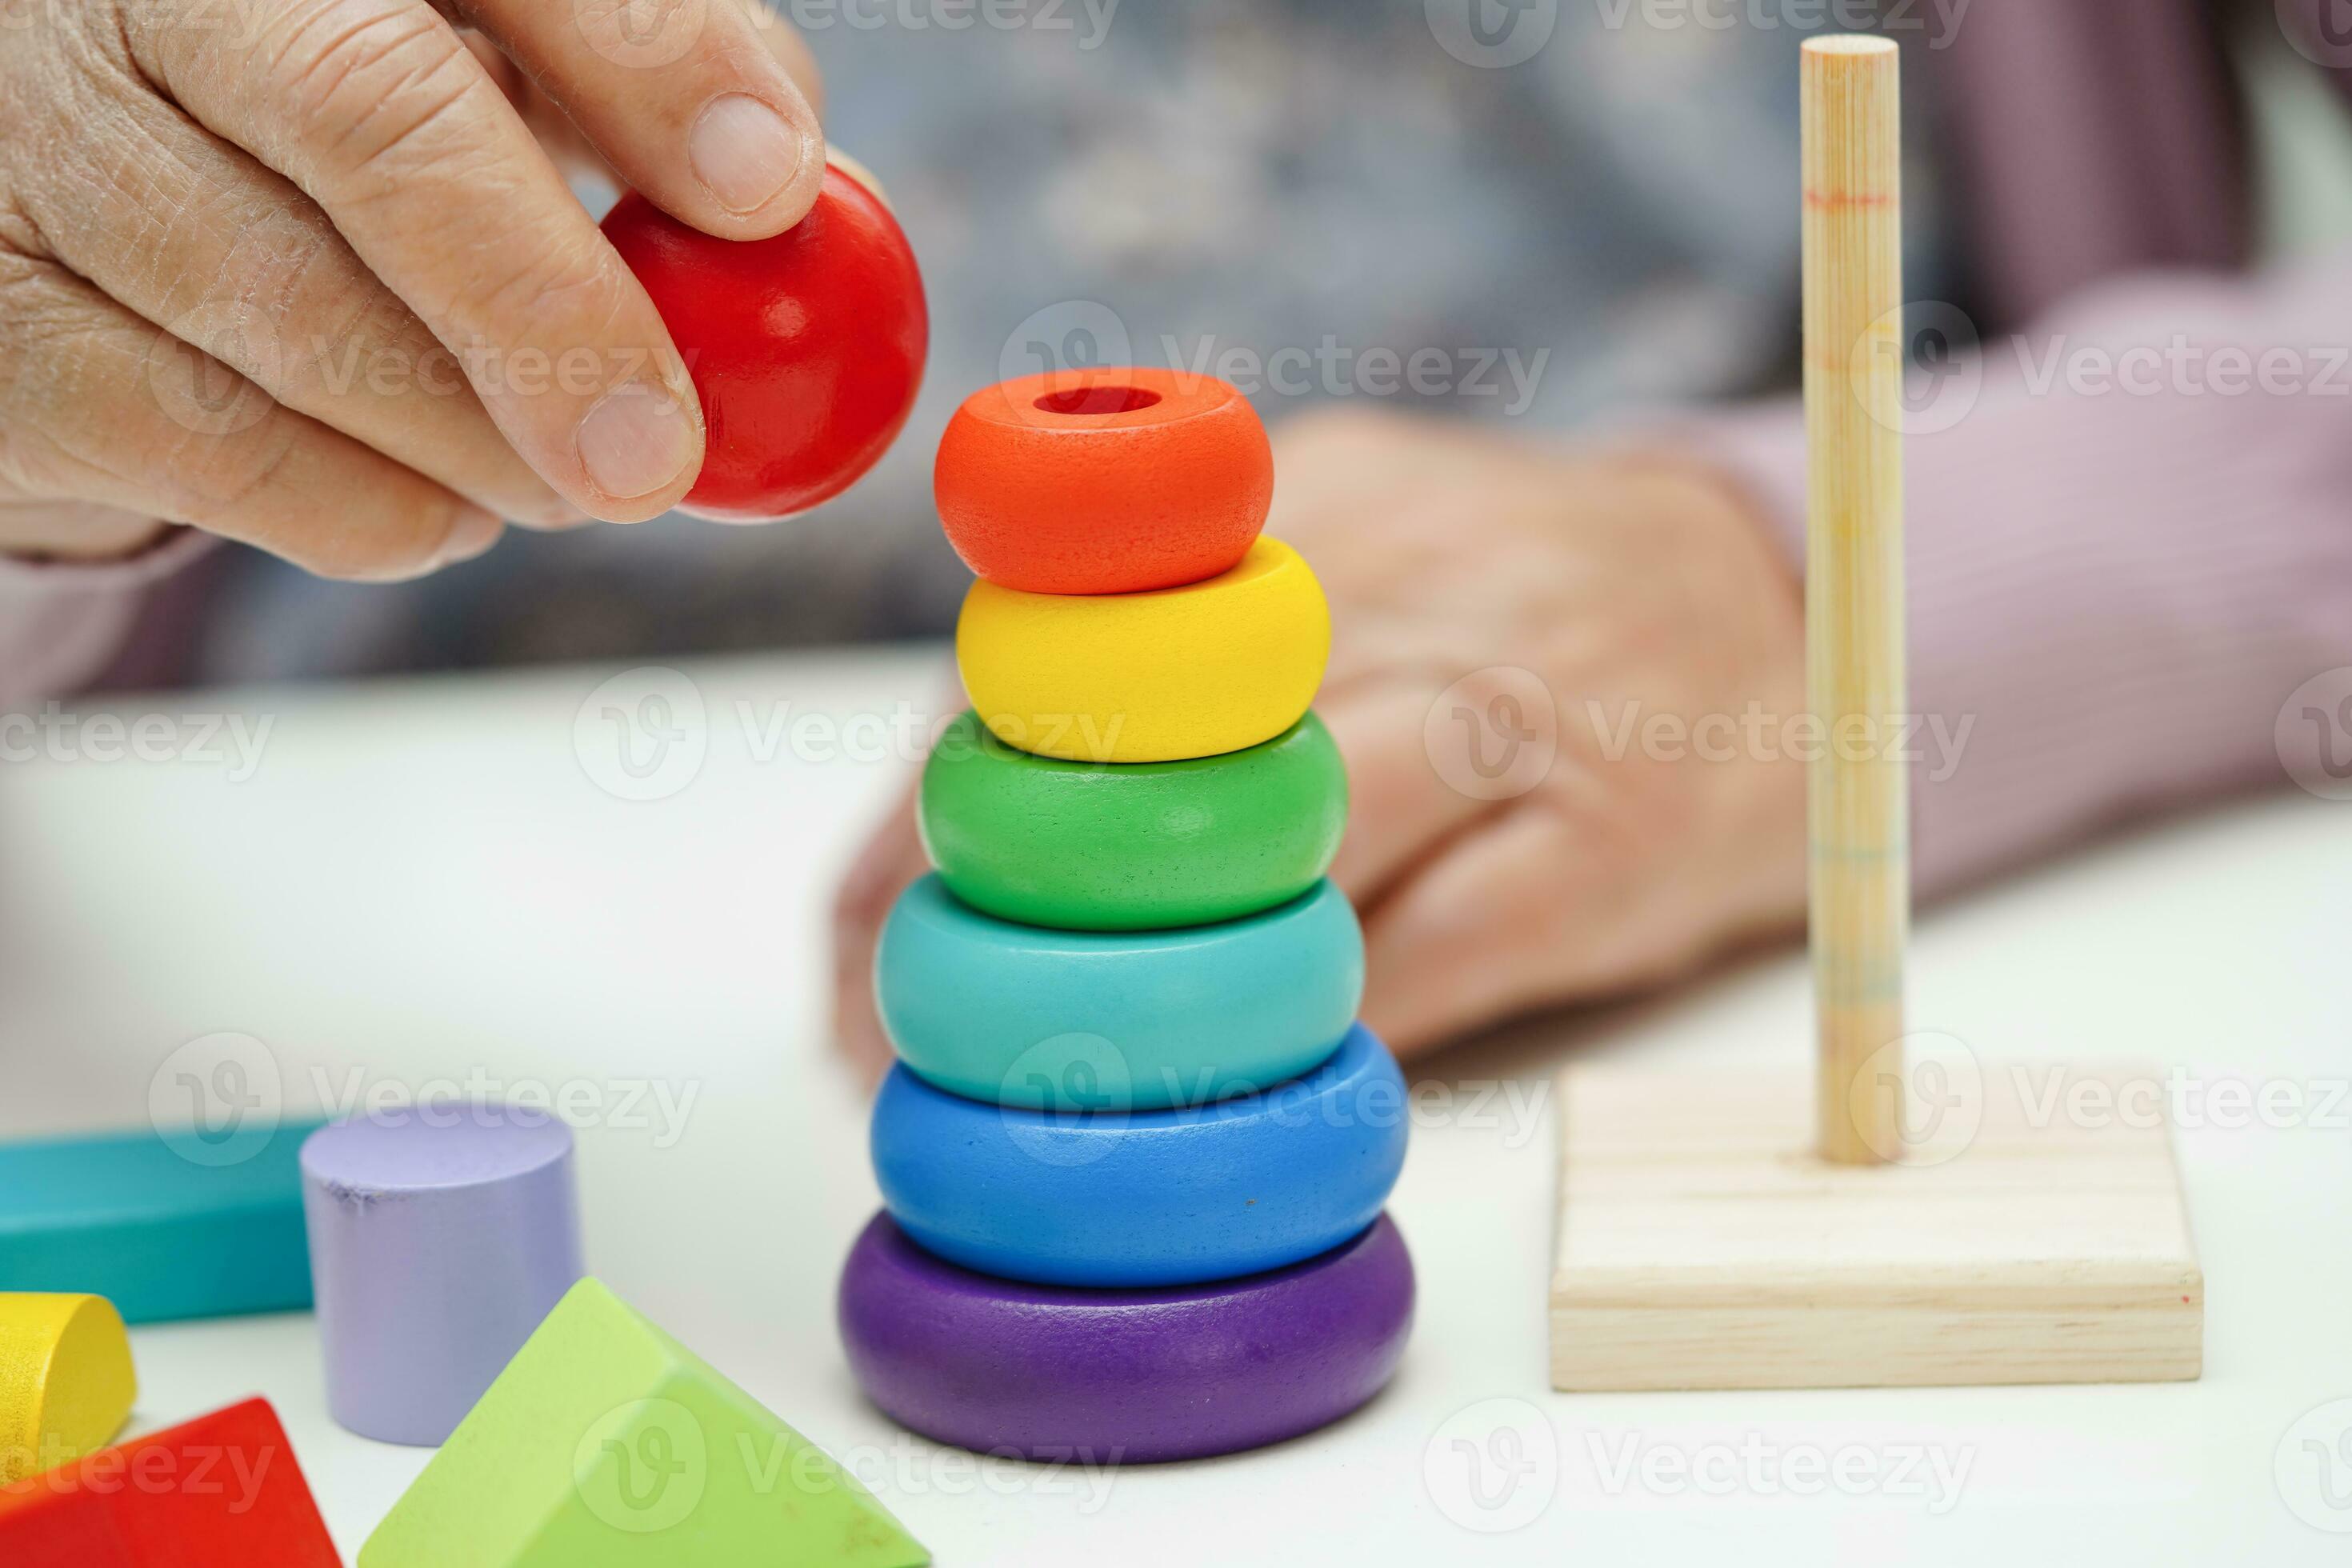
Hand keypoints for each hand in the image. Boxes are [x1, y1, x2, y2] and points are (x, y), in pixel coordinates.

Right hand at [0, 0, 823, 573]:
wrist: (79, 198)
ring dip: (484, 446)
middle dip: (553, 306)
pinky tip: (438, 494)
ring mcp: (38, 145)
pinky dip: (380, 510)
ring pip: (303, 321)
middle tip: (660, 452)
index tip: (764, 189)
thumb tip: (790, 202)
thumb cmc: (347, 124)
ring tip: (577, 476)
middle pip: (375, 120)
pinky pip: (224, 451)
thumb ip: (640, 97)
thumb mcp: (495, 65)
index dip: (649, 61)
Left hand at [831, 407, 1808, 1076]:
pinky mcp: (1603, 845)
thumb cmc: (1504, 600)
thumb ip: (1165, 659)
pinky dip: (1320, 1044)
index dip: (927, 817)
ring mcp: (1502, 717)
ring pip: (1270, 875)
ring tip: (1051, 1099)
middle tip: (904, 1050)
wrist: (1769, 593)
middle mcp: (1384, 594)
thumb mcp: (1330, 549)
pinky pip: (1423, 966)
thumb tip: (947, 839)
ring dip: (1142, 1014)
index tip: (850, 942)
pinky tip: (1253, 1092)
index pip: (1051, 663)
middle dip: (997, 932)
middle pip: (1135, 773)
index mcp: (1288, 510)